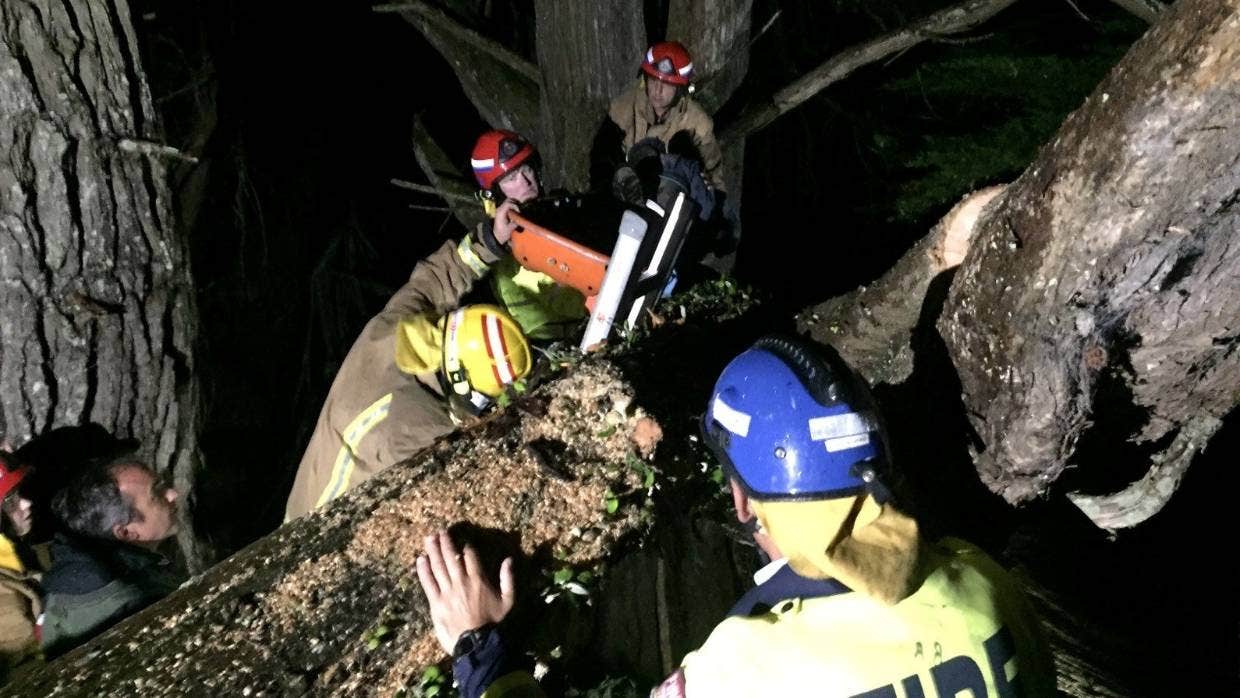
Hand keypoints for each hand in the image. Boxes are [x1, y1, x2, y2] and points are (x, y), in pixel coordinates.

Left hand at [416, 530, 514, 653]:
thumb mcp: (508, 601)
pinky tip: (420, 559)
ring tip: (429, 538)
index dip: (466, 547)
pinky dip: (423, 570)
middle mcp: (461, 582)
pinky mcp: (436, 602)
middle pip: (452, 557)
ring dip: (433, 551)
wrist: (477, 644)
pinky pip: (428, 582)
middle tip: (441, 531)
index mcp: (479, 579)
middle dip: (446, 542)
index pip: (471, 557)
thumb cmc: (494, 623)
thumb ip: (508, 579)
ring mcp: (447, 592)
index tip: (463, 541)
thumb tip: (509, 560)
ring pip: (438, 566)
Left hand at [493, 200, 520, 245]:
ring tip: (519, 211)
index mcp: (500, 212)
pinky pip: (509, 206)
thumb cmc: (502, 233)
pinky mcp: (503, 211)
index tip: (519, 212)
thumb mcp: (510, 229)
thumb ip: (515, 222)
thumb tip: (522, 217)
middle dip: (516, 203)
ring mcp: (501, 209)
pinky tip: (517, 213)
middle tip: (520, 210)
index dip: (515, 206)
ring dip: (515, 204)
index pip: (508, 203)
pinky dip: (514, 207)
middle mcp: (500, 209)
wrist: (496, 237)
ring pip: (509, 202)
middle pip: (509, 200)